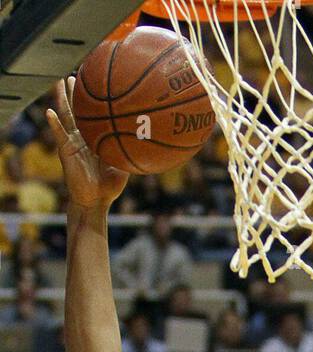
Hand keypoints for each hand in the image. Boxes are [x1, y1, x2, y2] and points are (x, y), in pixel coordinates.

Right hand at [46, 78, 128, 209]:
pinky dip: (53, 124)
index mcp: (96, 138)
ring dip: (62, 98)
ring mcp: (72, 142)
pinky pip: (58, 135)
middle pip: (78, 109)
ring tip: (58, 81)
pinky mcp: (65, 151)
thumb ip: (131, 154)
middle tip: (76, 73)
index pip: (95, 115)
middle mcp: (82, 137)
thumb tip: (148, 143)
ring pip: (66, 115)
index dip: (94, 100)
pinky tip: (48, 112)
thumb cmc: (109, 187)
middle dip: (76, 92)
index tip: (97, 82)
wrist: (96, 201)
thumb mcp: (124, 167)